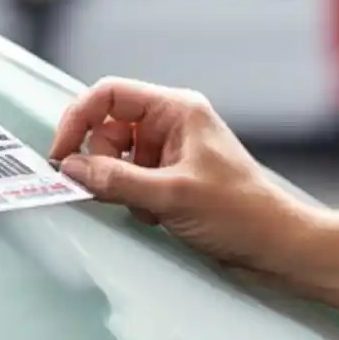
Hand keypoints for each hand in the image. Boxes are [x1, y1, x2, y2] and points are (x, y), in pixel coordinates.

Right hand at [49, 77, 319, 270]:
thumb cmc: (239, 212)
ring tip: (143, 206)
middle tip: (104, 188)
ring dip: (118, 182)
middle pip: (108, 127)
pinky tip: (153, 213)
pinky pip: (130, 175)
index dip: (78, 119)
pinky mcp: (170, 174)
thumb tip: (71, 168)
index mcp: (176, 109)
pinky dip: (131, 195)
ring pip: (116, 155)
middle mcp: (171, 121)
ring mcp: (171, 148)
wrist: (276, 244)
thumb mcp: (170, 195)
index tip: (62, 153)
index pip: (110, 95)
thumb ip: (116, 180)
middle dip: (101, 160)